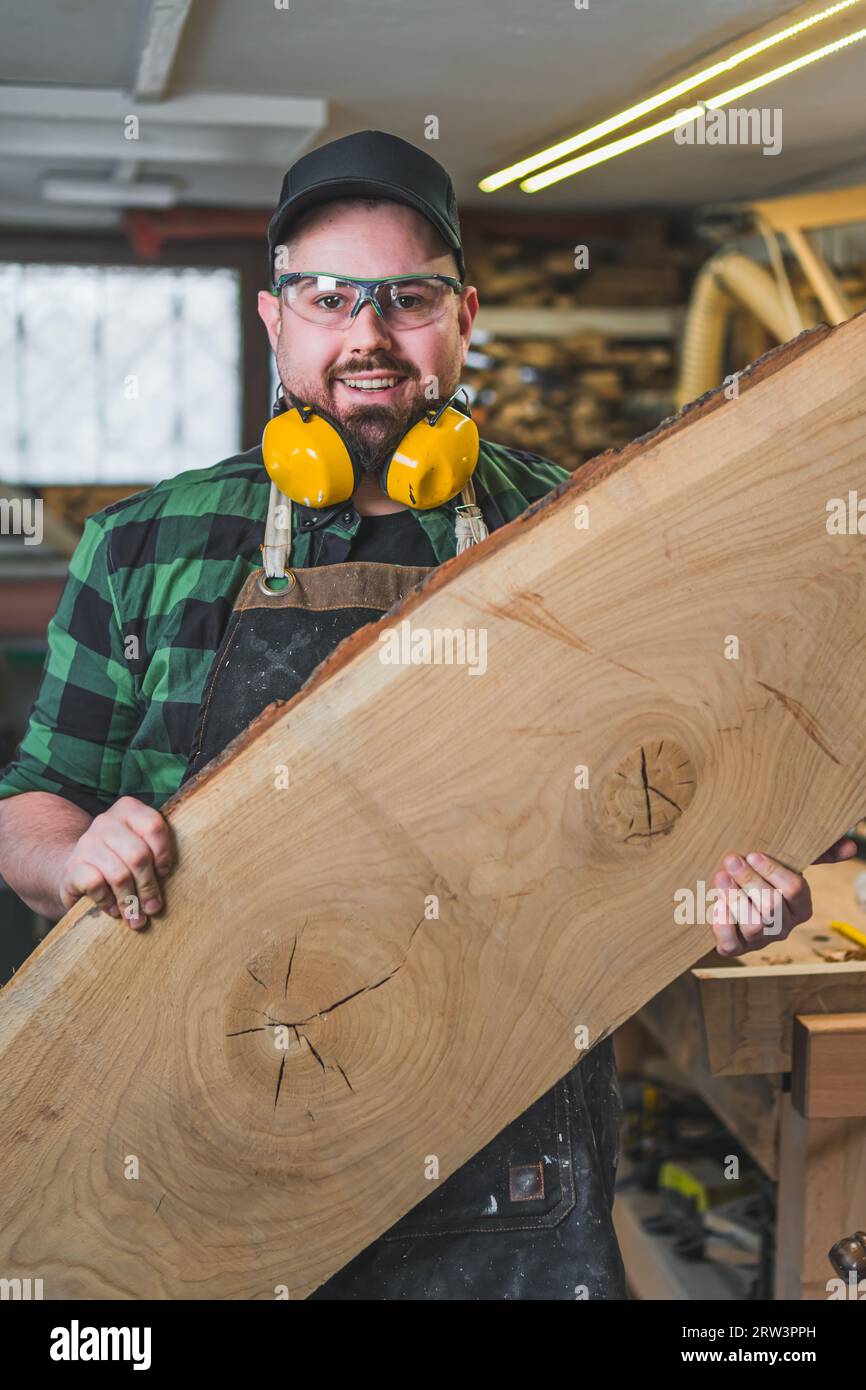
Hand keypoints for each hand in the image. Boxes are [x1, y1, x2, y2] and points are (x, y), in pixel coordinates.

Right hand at [58, 796, 173, 928]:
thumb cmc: (121, 860)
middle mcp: (105, 822)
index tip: (165, 874)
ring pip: (119, 875)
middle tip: (153, 908)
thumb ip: (155, 856)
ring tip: (135, 917)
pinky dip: (107, 901)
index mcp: (128, 810)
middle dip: (148, 886)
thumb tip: (169, 887)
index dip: (163, 853)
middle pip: (138, 855)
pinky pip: (96, 884)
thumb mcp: (141, 848)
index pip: (153, 825)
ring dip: (130, 901)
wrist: (79, 869)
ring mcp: (86, 843)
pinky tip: (112, 910)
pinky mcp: (73, 866)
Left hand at [709, 837, 857, 956]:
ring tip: (720, 877)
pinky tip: (716, 905)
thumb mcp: (792, 861)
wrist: (736, 894)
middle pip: (772, 907)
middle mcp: (784, 927)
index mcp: (801, 907)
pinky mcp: (737, 948)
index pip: (795, 890)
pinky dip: (722, 927)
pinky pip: (731, 946)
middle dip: (749, 880)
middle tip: (730, 860)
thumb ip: (821, 852)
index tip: (753, 854)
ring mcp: (761, 940)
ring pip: (753, 925)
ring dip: (734, 899)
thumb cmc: (766, 875)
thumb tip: (851, 846)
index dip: (773, 872)